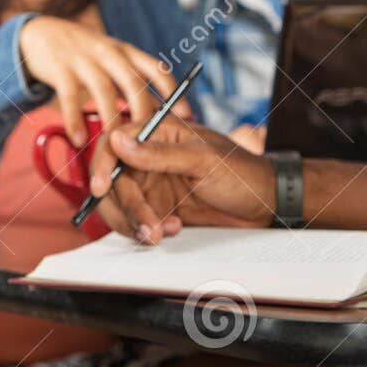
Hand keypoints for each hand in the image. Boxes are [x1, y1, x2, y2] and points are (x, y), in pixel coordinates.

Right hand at [18, 17, 178, 144]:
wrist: (40, 34)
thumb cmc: (83, 55)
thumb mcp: (110, 59)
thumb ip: (130, 82)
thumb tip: (158, 115)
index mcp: (126, 52)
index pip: (156, 68)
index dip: (173, 92)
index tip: (187, 116)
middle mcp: (109, 53)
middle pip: (134, 83)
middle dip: (144, 113)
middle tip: (149, 142)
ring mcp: (84, 59)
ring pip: (104, 92)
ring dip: (111, 122)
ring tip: (114, 149)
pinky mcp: (60, 68)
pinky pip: (70, 97)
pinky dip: (75, 120)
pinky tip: (80, 140)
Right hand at [90, 118, 275, 243]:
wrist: (265, 204)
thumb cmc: (241, 171)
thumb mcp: (203, 160)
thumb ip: (159, 154)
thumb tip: (119, 141)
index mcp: (157, 133)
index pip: (113, 143)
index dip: (101, 165)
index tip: (102, 189)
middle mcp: (148, 158)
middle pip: (114, 181)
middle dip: (128, 207)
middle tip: (150, 227)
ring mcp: (152, 185)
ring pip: (121, 205)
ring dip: (134, 223)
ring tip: (162, 233)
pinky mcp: (158, 209)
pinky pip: (136, 222)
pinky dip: (145, 231)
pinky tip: (172, 230)